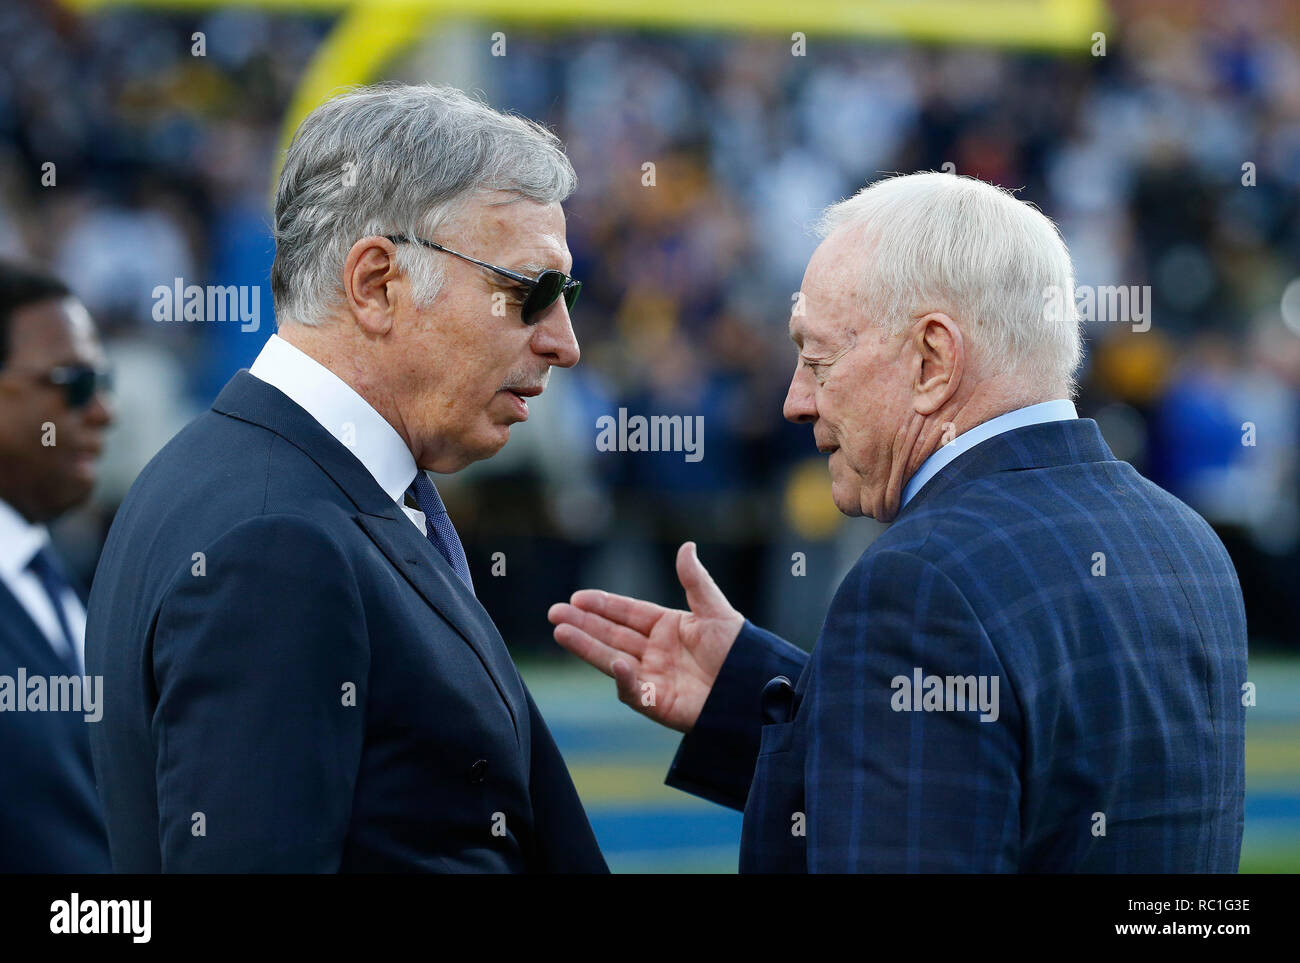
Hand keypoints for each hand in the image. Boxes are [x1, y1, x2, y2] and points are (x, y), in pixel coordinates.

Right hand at [547, 542, 743, 732]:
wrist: (755, 690)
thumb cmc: (741, 652)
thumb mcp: (716, 611)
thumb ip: (696, 581)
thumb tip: (686, 547)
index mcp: (668, 628)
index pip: (628, 613)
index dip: (602, 605)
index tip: (577, 597)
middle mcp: (656, 652)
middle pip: (612, 635)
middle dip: (583, 624)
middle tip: (555, 613)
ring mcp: (654, 677)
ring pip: (613, 659)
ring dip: (586, 646)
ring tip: (560, 631)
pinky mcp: (658, 703)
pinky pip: (634, 690)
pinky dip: (623, 679)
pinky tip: (614, 664)